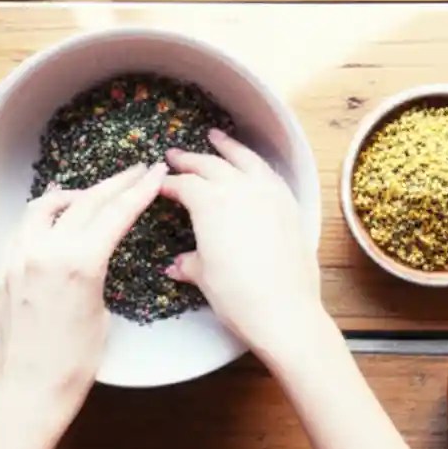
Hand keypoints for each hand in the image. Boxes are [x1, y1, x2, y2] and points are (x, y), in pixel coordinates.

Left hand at [0, 162, 167, 421]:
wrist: (27, 391)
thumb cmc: (72, 365)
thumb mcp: (101, 312)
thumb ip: (96, 271)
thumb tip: (91, 255)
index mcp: (79, 263)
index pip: (115, 213)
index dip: (140, 190)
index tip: (155, 172)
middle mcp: (46, 251)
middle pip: (85, 201)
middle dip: (115, 184)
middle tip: (136, 171)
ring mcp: (19, 258)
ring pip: (47, 206)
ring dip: (74, 194)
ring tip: (92, 192)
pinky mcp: (4, 269)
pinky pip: (24, 228)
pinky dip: (44, 214)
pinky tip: (53, 215)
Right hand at [162, 129, 327, 363]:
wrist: (285, 311)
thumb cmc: (237, 296)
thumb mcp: (204, 276)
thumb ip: (190, 262)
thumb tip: (177, 264)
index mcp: (210, 203)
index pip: (184, 185)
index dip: (168, 183)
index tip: (158, 184)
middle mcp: (239, 189)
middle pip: (211, 165)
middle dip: (190, 159)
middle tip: (175, 155)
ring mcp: (268, 194)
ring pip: (245, 160)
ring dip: (228, 148)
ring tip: (216, 137)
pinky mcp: (289, 205)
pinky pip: (269, 174)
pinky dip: (256, 164)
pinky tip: (252, 165)